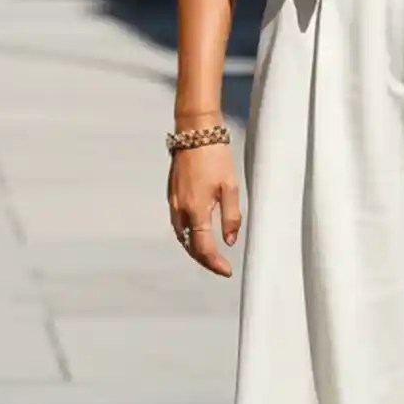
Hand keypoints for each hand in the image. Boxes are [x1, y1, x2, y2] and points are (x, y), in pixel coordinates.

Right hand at [167, 140, 241, 276]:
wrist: (194, 133)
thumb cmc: (216, 157)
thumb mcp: (231, 187)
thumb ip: (231, 217)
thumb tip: (230, 240)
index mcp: (196, 210)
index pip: (203, 247)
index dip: (215, 263)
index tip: (227, 271)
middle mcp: (180, 209)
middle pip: (189, 245)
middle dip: (204, 260)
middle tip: (220, 267)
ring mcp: (173, 202)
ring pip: (181, 235)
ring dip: (194, 249)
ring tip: (210, 256)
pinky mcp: (172, 195)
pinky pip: (177, 224)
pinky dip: (187, 235)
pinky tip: (197, 235)